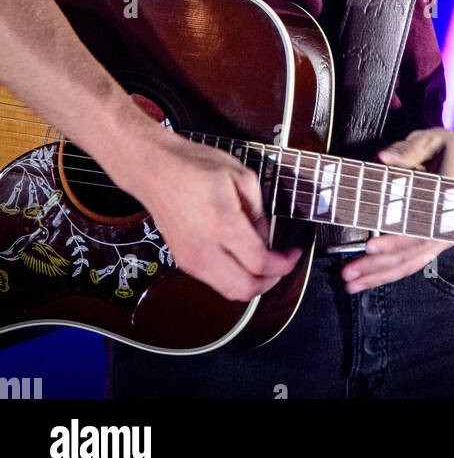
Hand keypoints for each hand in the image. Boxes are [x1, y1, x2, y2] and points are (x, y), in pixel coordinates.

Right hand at [118, 129, 302, 303]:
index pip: (260, 263)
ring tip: (265, 261)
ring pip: (230, 292)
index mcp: (222, 224)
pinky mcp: (183, 262)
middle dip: (271, 281)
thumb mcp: (241, 175)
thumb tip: (265, 239)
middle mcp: (204, 250)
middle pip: (245, 289)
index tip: (294, 253)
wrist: (154, 169)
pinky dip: (235, 277)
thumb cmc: (195, 165)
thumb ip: (258, 211)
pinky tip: (242, 258)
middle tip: (283, 263)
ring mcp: (190, 260)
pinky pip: (215, 282)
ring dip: (252, 283)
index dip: (285, 264)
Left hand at [340, 123, 453, 293]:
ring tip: (354, 284)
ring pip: (412, 263)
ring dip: (382, 275)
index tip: (370, 247)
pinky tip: (375, 278)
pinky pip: (417, 261)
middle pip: (411, 254)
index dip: (394, 241)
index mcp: (446, 201)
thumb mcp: (436, 140)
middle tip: (349, 275)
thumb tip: (384, 157)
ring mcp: (445, 236)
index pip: (418, 228)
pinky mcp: (440, 240)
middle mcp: (447, 226)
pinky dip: (395, 271)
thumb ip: (409, 150)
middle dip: (378, 267)